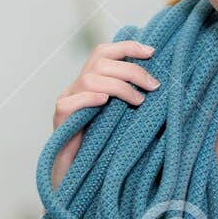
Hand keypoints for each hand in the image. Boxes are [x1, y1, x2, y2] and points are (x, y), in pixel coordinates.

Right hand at [49, 40, 157, 187]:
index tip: (152, 52)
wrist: (79, 171)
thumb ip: (131, 96)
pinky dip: (89, 98)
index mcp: (92, 80)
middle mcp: (77, 86)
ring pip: (89, 79)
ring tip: (138, 101)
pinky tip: (105, 102)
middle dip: (131, 71)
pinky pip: (71, 102)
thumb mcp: (122, 114)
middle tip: (153, 86)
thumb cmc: (104, 142)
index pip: (105, 52)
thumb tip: (157, 83)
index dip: (127, 47)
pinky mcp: (60, 118)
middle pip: (100, 62)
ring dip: (118, 86)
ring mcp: (67, 100)